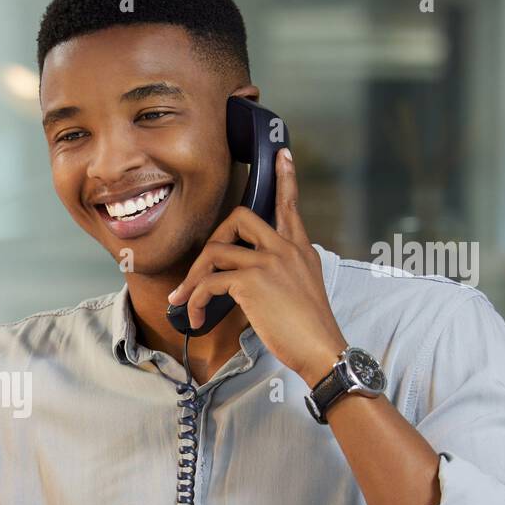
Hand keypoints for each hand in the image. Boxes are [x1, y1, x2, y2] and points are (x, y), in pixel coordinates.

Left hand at [166, 148, 347, 385]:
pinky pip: (208, 282)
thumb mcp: (302, 291)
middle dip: (213, 239)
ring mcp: (268, 261)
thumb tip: (246, 279)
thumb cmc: (309, 331)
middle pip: (239, 217)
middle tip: (200, 270)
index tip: (282, 153)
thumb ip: (281, 274)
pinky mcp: (251, 281)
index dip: (285, 178)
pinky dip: (195, 300)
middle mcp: (285, 249)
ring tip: (184, 301)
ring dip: (192, 278)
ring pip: (215, 251)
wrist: (321, 350)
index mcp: (300, 249)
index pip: (290, 205)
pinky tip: (196, 318)